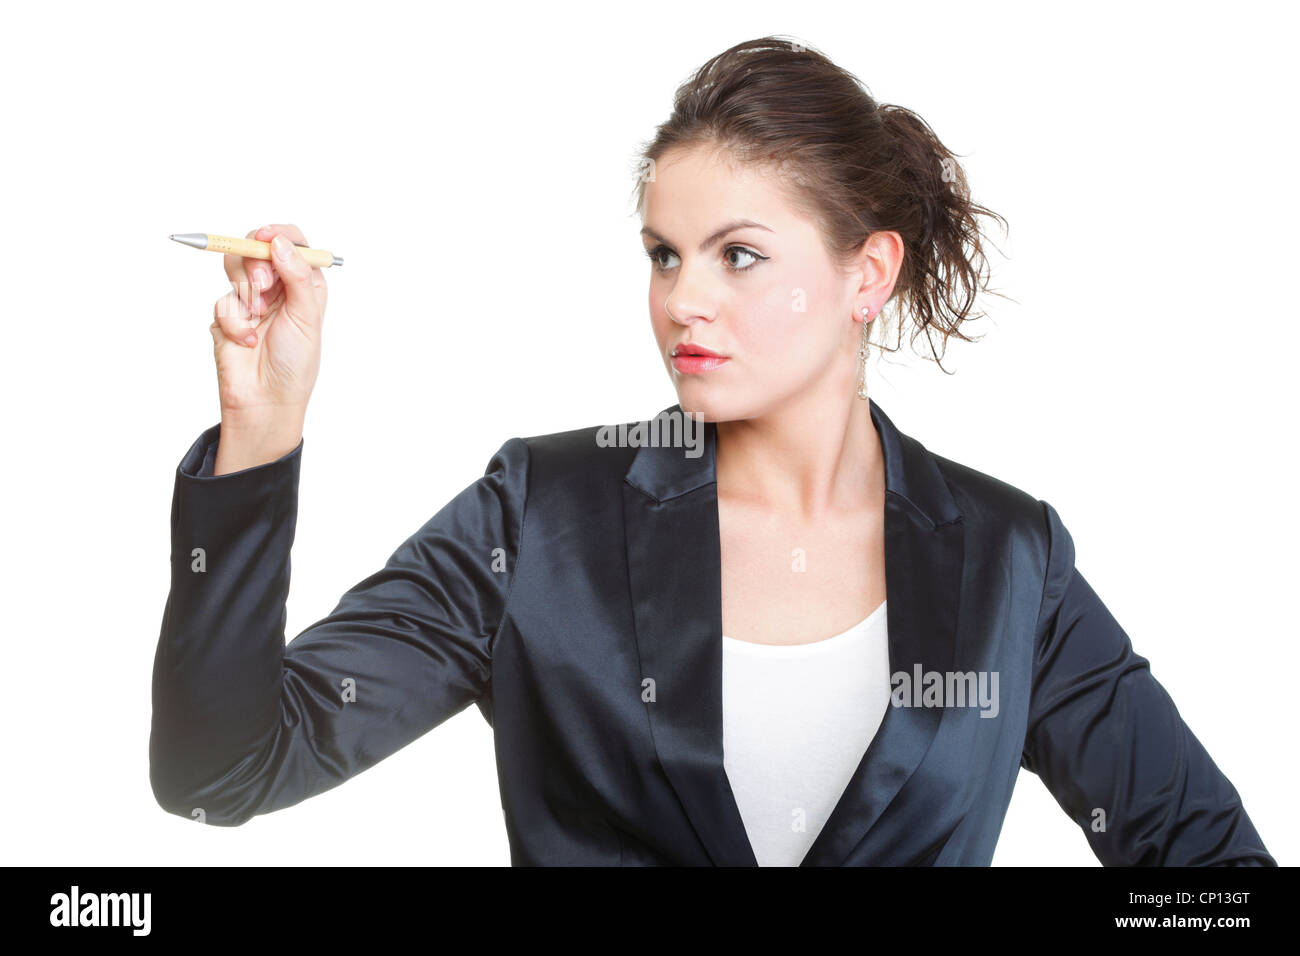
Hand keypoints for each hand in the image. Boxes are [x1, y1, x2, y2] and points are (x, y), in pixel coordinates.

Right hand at [210, 223, 326, 422]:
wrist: (265, 400)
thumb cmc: (294, 363)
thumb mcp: (306, 317)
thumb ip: (296, 277)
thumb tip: (279, 242)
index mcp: (305, 284)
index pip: (291, 243)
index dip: (279, 235)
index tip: (268, 237)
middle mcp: (278, 287)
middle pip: (257, 246)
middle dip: (256, 260)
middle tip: (262, 286)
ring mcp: (251, 299)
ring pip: (235, 266)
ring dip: (245, 290)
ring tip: (257, 315)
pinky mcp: (227, 314)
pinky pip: (223, 301)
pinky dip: (234, 322)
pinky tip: (248, 340)